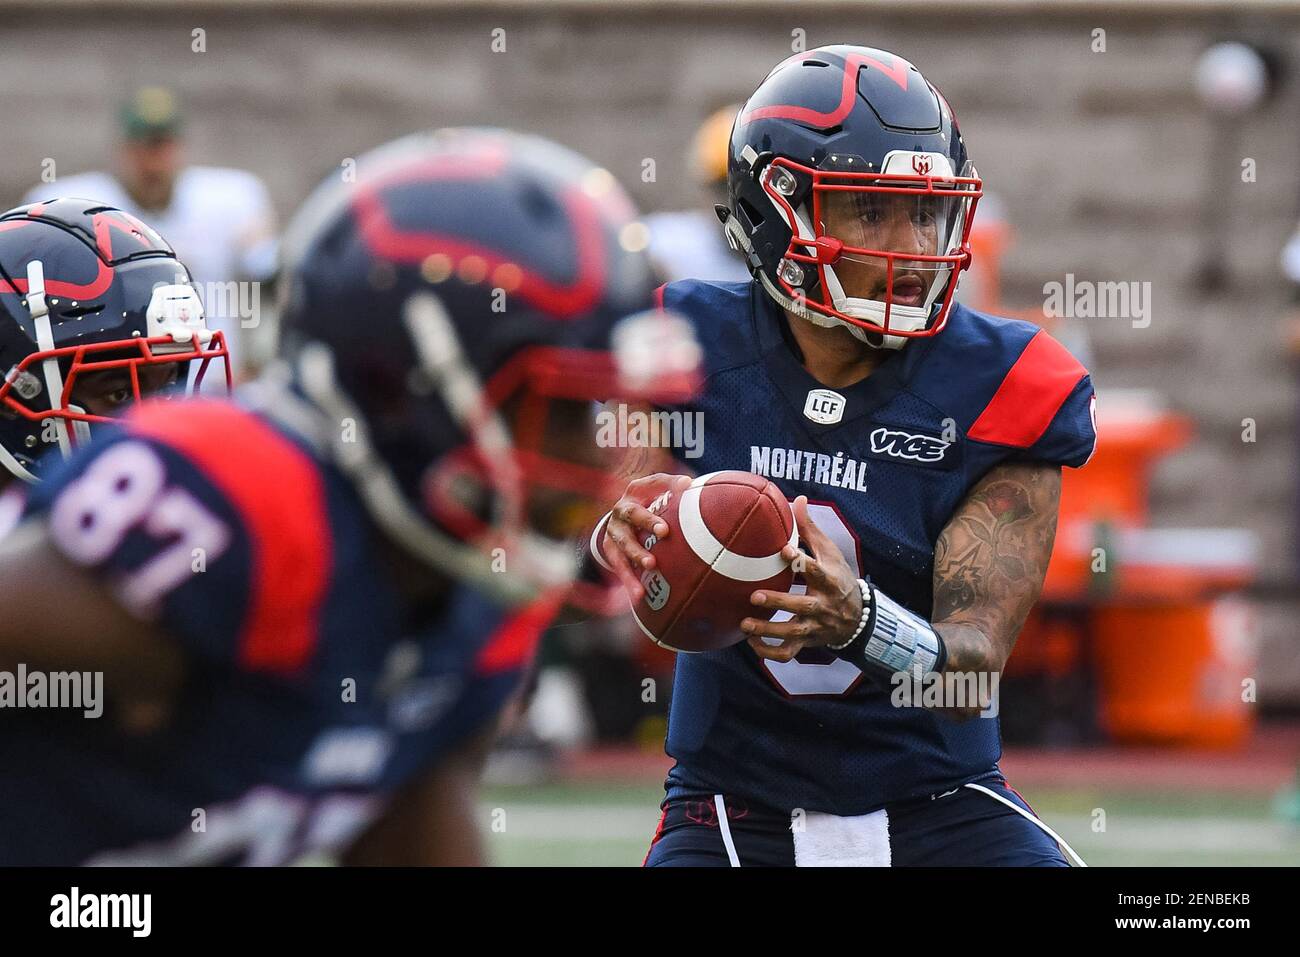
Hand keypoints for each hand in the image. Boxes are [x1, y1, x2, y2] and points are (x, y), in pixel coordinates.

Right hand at [599, 473, 692, 601]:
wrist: (618, 518)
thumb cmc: (648, 504)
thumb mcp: (658, 491)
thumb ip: (673, 487)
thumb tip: (690, 483)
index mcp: (637, 491)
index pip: (654, 482)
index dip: (668, 483)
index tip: (685, 487)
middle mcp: (622, 509)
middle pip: (632, 514)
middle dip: (647, 521)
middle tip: (664, 531)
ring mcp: (614, 530)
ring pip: (623, 542)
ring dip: (636, 553)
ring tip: (650, 565)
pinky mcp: (610, 549)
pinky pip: (619, 566)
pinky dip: (628, 580)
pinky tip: (638, 595)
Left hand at [741, 495, 862, 662]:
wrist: (858, 619)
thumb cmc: (838, 578)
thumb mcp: (830, 553)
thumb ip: (810, 529)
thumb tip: (797, 498)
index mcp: (829, 581)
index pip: (817, 571)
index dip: (802, 562)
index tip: (785, 551)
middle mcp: (823, 606)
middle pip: (802, 607)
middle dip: (779, 603)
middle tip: (754, 596)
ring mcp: (815, 627)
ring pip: (792, 634)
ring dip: (768, 630)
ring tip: (744, 624)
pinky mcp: (807, 642)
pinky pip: (788, 653)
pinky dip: (769, 652)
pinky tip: (751, 643)